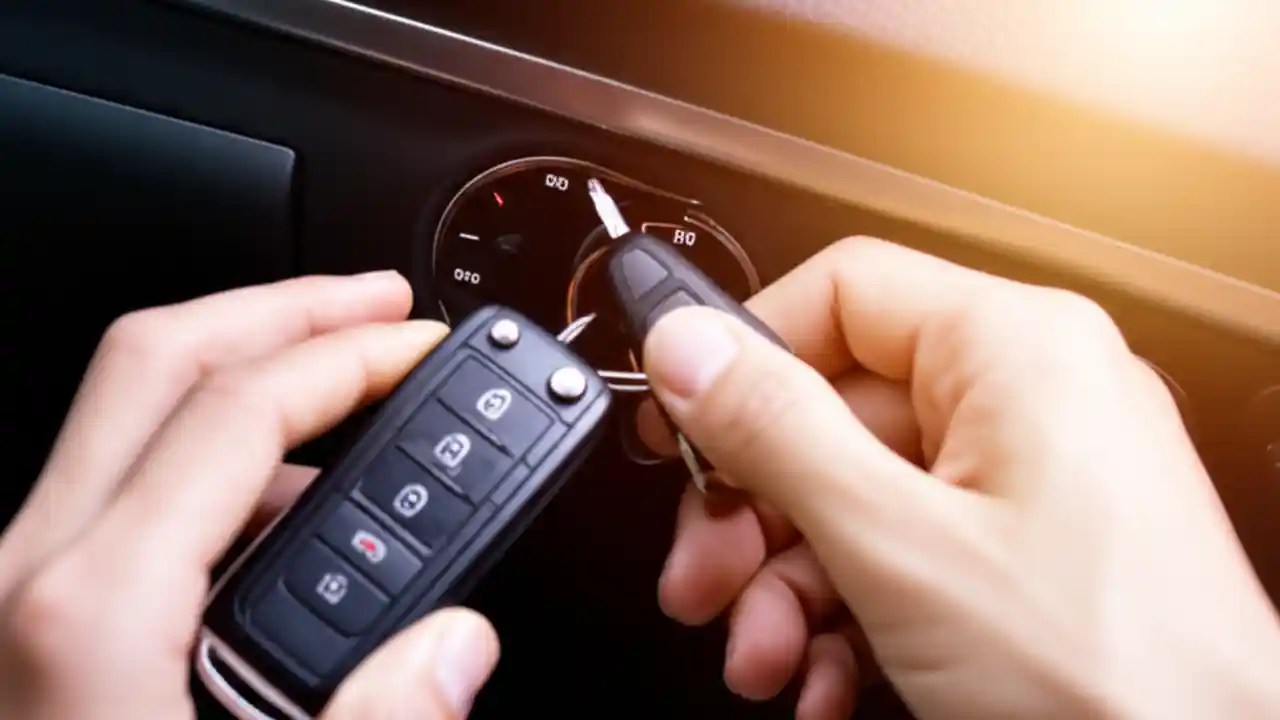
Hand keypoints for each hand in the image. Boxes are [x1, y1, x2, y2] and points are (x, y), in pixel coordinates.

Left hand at [0, 272, 498, 719]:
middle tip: (373, 302)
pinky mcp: (29, 628)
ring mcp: (17, 596)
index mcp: (95, 614)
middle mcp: (34, 579)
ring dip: (243, 374)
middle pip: (156, 363)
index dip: (348, 355)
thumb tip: (454, 646)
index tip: (419, 345)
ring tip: (342, 391)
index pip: (239, 412)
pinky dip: (209, 455)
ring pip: (125, 415)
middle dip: (283, 310)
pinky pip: (116, 490)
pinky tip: (281, 503)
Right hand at [639, 237, 1279, 718]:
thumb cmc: (1116, 681)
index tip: (681, 423)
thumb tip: (690, 349)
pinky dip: (850, 612)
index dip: (743, 356)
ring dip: (790, 583)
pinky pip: (907, 548)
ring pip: (860, 495)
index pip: (838, 294)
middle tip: (706, 574)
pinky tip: (824, 676)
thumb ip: (777, 432)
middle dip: (754, 510)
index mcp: (1015, 350)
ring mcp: (1036, 477)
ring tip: (767, 655)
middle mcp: (1032, 396)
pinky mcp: (1033, 550)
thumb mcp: (898, 546)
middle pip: (836, 410)